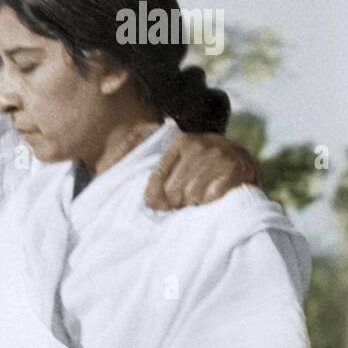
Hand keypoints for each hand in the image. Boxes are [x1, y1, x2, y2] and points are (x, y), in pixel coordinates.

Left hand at [144, 133, 258, 210]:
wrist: (243, 161)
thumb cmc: (199, 165)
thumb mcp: (174, 159)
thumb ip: (140, 161)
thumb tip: (105, 165)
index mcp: (179, 142)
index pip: (157, 179)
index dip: (155, 197)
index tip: (158, 205)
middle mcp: (198, 145)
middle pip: (173, 191)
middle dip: (177, 202)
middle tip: (185, 200)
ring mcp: (218, 156)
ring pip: (192, 196)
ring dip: (195, 202)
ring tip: (200, 196)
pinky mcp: (235, 170)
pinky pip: (212, 197)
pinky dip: (212, 201)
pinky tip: (215, 195)